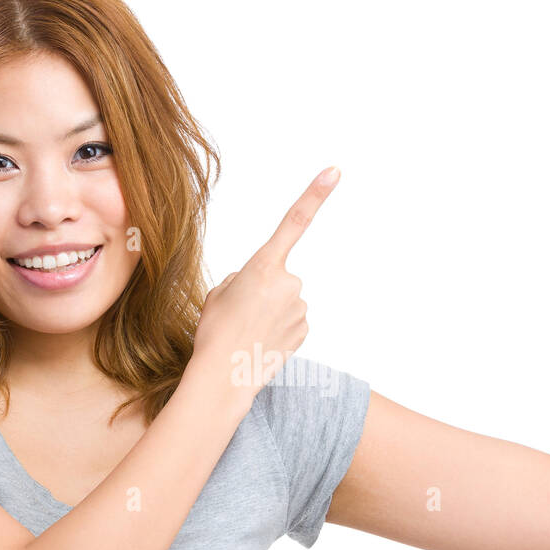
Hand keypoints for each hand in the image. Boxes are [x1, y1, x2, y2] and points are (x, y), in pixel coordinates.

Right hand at [190, 166, 339, 403]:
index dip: (316, 194)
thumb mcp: (218, 292)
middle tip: (240, 312)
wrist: (224, 377)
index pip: (294, 221)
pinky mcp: (305, 329)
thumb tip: (259, 283)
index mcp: (263, 265)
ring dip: (268, 311)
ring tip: (248, 330)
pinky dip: (278, 328)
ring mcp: (300, 307)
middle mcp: (288, 282)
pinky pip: (290, 320)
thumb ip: (242, 277)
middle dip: (262, 289)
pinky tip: (261, 341)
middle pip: (277, 275)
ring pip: (284, 300)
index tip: (335, 172)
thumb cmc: (215, 332)